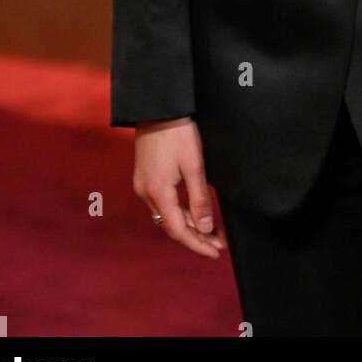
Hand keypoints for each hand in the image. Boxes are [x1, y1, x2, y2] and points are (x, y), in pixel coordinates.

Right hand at [133, 116, 227, 259]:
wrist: (157, 108)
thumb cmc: (178, 133)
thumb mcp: (194, 166)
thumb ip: (199, 198)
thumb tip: (205, 229)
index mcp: (158, 193)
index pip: (179, 230)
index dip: (198, 245)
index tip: (216, 253)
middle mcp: (145, 193)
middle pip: (172, 226)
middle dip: (196, 238)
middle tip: (218, 244)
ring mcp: (143, 185)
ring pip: (167, 216)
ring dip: (189, 226)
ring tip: (211, 232)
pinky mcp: (145, 177)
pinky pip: (163, 204)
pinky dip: (180, 212)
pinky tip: (194, 213)